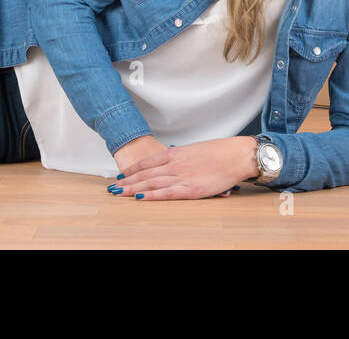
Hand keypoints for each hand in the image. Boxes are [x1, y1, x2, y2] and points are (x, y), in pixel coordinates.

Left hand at [108, 136, 257, 200]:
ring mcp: (182, 176)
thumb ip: (180, 157)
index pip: (147, 162)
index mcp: (175, 153)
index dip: (132, 170)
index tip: (121, 175)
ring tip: (120, 194)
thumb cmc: (219, 152)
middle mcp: (175, 164)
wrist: (235, 155)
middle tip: (113, 188)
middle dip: (127, 182)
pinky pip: (166, 193)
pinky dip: (152, 196)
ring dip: (134, 189)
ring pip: (151, 183)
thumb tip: (171, 162)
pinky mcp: (191, 188)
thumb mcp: (194, 150)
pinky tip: (140, 198)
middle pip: (145, 174)